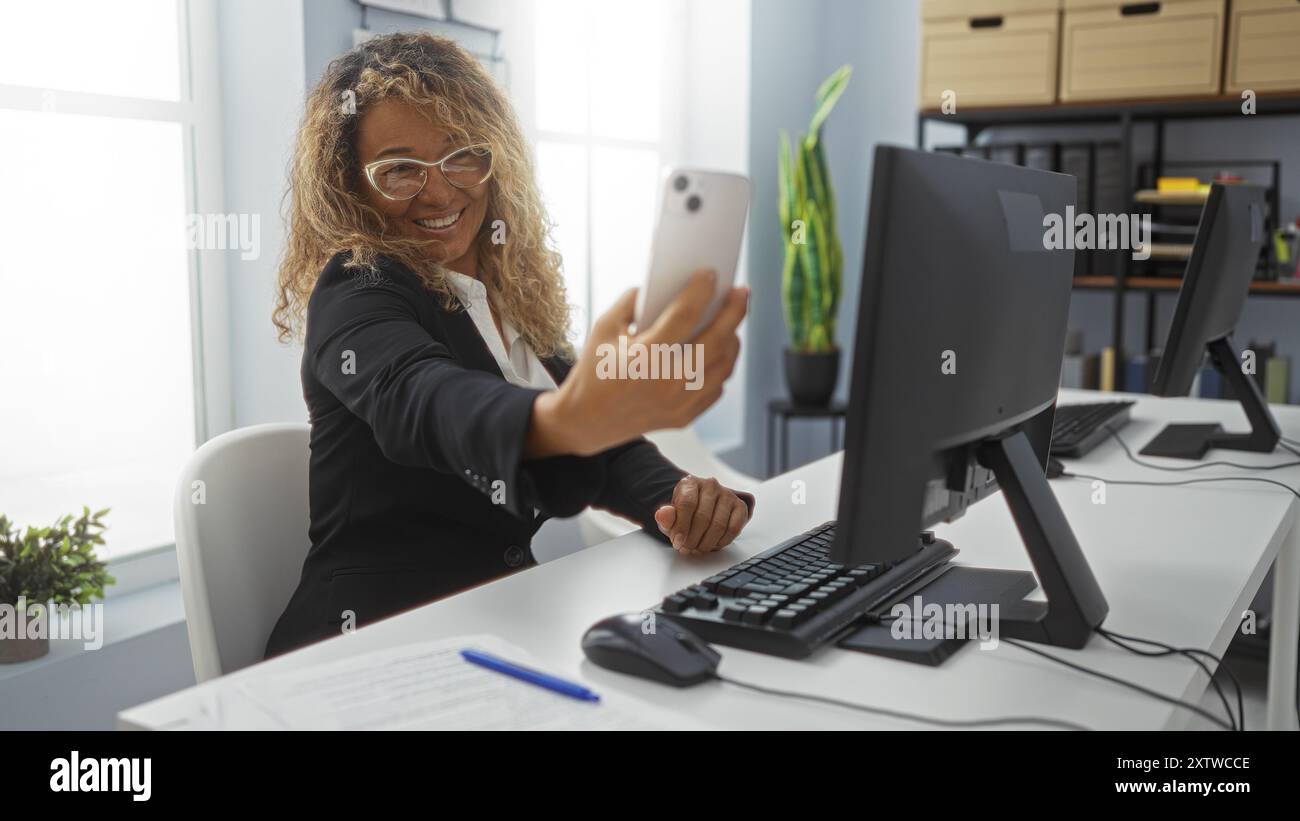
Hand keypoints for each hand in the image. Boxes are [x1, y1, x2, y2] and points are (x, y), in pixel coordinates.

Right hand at [528, 269, 747, 457]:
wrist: (587, 421)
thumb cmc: (594, 370)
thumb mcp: (603, 328)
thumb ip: (631, 302)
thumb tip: (661, 284)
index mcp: (644, 357)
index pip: (684, 316)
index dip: (701, 291)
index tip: (711, 274)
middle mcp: (666, 382)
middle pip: (716, 340)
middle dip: (734, 311)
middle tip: (742, 291)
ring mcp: (678, 403)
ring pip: (723, 365)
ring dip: (733, 338)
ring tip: (733, 321)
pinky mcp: (684, 417)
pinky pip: (716, 388)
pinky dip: (722, 366)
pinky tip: (720, 350)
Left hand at [653, 476, 752, 554]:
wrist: (701, 510)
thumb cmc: (684, 514)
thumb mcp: (670, 517)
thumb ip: (665, 517)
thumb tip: (662, 514)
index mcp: (690, 482)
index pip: (687, 504)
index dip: (681, 527)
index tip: (677, 542)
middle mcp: (710, 484)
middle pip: (703, 517)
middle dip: (693, 539)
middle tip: (687, 549)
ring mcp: (727, 494)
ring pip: (718, 525)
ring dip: (707, 543)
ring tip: (698, 548)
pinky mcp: (740, 506)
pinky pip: (733, 528)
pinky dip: (722, 541)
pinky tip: (713, 544)